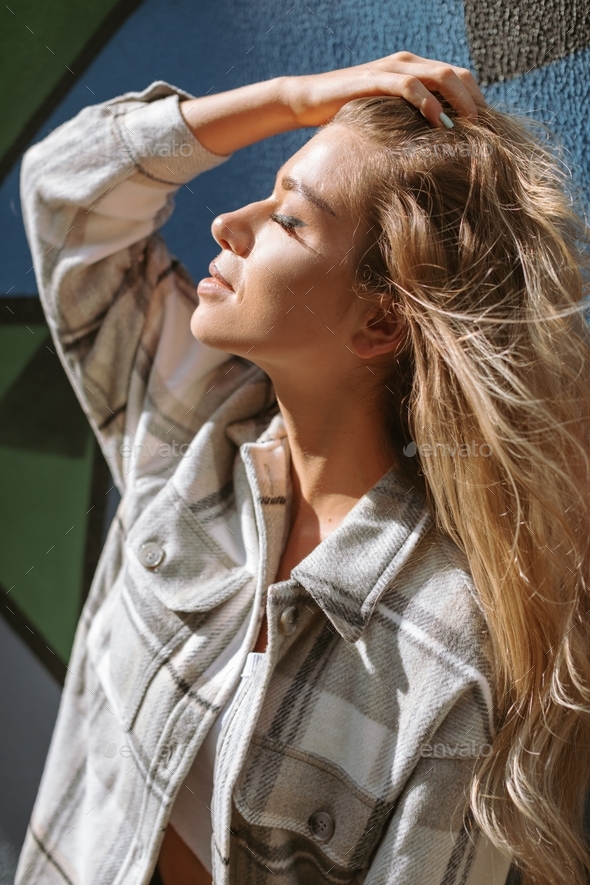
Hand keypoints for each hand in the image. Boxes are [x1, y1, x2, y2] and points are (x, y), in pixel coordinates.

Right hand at [286, 50, 485, 129]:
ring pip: (440, 74)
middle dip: (474, 100)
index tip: (485, 128)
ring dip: (459, 100)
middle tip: (484, 129)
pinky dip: (428, 102)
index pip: (457, 77)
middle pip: (456, 73)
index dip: (474, 100)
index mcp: (413, 69)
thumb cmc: (346, 115)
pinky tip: (437, 122)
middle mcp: (407, 62)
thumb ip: (409, 121)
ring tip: (469, 125)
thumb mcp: (385, 117)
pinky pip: (410, 85)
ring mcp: (392, 68)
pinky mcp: (376, 78)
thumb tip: (435, 147)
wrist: (308, 101)